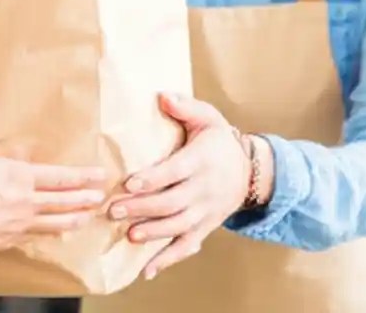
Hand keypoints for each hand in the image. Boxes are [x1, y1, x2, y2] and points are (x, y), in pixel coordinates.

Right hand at [0, 76, 108, 258]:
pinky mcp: (4, 241)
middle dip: (84, 198)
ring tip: (88, 219)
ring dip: (72, 219)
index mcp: (16, 176)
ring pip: (52, 222)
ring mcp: (16, 224)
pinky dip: (48, 236)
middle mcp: (23, 201)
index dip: (81, 176)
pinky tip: (52, 237)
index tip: (100, 176)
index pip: (58, 176)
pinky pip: (33, 238)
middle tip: (103, 198)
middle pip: (61, 200)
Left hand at [108, 93, 248, 279]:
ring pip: (179, 226)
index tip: (130, 183)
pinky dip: (168, 259)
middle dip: (143, 208)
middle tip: (114, 209)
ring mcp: (206, 211)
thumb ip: (185, 107)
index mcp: (201, 160)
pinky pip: (188, 246)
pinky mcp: (206, 226)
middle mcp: (204, 189)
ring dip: (154, 233)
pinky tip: (147, 270)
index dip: (153, 178)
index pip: (175, 172)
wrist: (251, 171)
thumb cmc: (220, 142)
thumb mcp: (208, 118)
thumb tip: (162, 96)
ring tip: (129, 235)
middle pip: (172, 203)